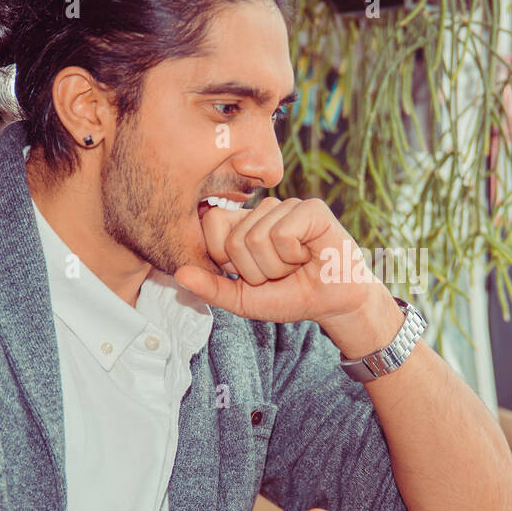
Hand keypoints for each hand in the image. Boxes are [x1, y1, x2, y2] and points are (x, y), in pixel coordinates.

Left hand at [174, 197, 402, 353]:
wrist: (333, 303)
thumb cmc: (291, 297)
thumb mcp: (243, 299)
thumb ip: (210, 288)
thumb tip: (178, 274)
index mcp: (243, 224)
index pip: (211, 225)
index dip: (227, 260)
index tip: (252, 274)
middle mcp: (263, 210)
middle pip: (234, 240)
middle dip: (256, 271)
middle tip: (280, 273)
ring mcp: (287, 206)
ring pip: (257, 238)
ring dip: (277, 266)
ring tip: (296, 265)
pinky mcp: (311, 209)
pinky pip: (282, 234)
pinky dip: (294, 256)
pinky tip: (309, 256)